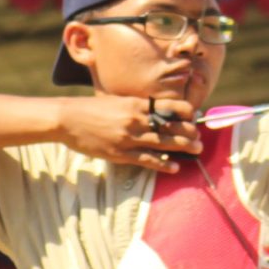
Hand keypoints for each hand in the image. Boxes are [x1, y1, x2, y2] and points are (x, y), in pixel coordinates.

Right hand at [58, 95, 201, 173]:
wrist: (67, 119)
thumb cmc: (92, 109)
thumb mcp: (118, 102)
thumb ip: (137, 107)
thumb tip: (157, 111)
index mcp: (136, 104)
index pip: (169, 106)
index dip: (185, 112)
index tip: (194, 116)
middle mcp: (135, 119)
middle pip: (170, 126)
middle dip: (189, 132)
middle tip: (200, 138)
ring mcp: (128, 137)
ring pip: (163, 142)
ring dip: (183, 147)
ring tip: (197, 150)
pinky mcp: (120, 153)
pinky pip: (146, 160)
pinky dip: (163, 164)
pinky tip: (175, 167)